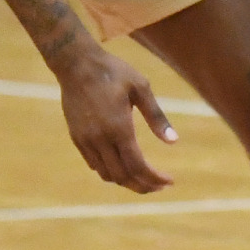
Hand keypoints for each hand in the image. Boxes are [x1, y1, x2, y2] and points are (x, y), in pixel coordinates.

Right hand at [56, 50, 176, 193]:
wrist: (76, 63)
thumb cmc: (113, 71)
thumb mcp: (141, 88)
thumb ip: (157, 117)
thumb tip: (173, 141)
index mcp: (119, 128)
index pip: (138, 166)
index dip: (155, 179)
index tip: (169, 182)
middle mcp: (101, 139)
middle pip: (123, 176)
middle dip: (144, 186)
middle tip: (160, 185)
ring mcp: (86, 140)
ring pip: (107, 174)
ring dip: (127, 182)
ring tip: (143, 179)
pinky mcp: (77, 138)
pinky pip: (94, 164)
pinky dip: (110, 171)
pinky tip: (123, 165)